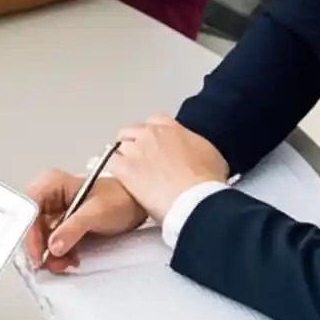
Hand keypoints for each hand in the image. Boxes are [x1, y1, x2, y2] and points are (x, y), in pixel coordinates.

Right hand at [22, 170, 147, 273]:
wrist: (136, 206)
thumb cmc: (120, 199)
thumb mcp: (95, 213)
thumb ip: (72, 229)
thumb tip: (53, 245)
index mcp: (52, 183)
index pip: (29, 210)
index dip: (30, 233)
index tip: (37, 253)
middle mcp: (49, 196)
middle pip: (30, 226)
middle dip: (41, 247)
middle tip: (51, 263)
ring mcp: (54, 211)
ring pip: (39, 238)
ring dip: (50, 255)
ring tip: (65, 263)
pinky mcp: (60, 224)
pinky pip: (50, 242)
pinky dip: (58, 255)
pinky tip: (70, 259)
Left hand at [110, 115, 228, 220]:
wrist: (195, 198)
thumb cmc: (207, 182)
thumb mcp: (211, 155)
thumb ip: (196, 147)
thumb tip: (196, 153)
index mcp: (172, 128)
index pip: (155, 121)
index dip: (153, 134)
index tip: (155, 145)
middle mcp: (151, 134)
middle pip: (132, 132)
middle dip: (133, 143)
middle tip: (138, 159)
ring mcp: (136, 149)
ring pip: (119, 145)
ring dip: (122, 155)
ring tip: (125, 170)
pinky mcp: (124, 168)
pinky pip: (108, 161)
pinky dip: (108, 166)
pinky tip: (111, 174)